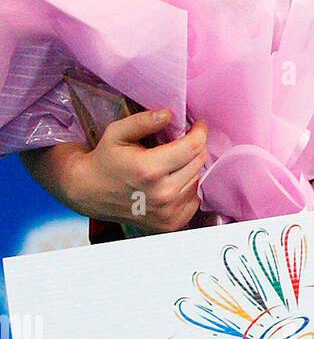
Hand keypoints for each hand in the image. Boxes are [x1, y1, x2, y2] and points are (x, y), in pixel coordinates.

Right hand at [72, 109, 208, 233]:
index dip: (199, 132)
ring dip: (189, 168)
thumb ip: (144, 121)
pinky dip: (187, 188)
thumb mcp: (117, 133)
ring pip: (197, 180)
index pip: (193, 147)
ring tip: (171, 163)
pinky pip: (194, 200)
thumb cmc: (104, 159)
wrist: (88, 193)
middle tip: (182, 141)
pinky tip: (170, 182)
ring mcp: (167, 212)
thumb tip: (170, 114)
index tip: (198, 125)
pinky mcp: (170, 224)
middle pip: (198, 162)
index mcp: (149, 169)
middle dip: (194, 148)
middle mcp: (162, 194)